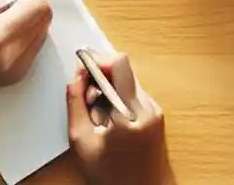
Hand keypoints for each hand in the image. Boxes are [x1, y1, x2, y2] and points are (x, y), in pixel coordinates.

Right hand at [0, 0, 52, 107]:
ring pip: (43, 32)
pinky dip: (26, 33)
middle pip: (45, 19)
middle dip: (33, 4)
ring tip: (2, 18)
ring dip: (30, 19)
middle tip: (9, 2)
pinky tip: (3, 32)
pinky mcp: (16, 77)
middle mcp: (12, 58)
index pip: (37, 8)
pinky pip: (35, 46)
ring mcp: (16, 70)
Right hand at [67, 52, 171, 184]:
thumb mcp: (81, 142)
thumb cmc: (110, 177)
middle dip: (102, 76)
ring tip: (99, 114)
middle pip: (125, 70)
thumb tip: (76, 77)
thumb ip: (75, 104)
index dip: (99, 60)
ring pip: (130, 82)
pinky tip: (111, 119)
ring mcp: (156, 112)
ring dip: (111, 89)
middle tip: (87, 96)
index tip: (83, 64)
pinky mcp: (158, 115)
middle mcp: (148, 109)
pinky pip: (136, 95)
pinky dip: (120, 99)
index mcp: (129, 115)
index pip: (119, 65)